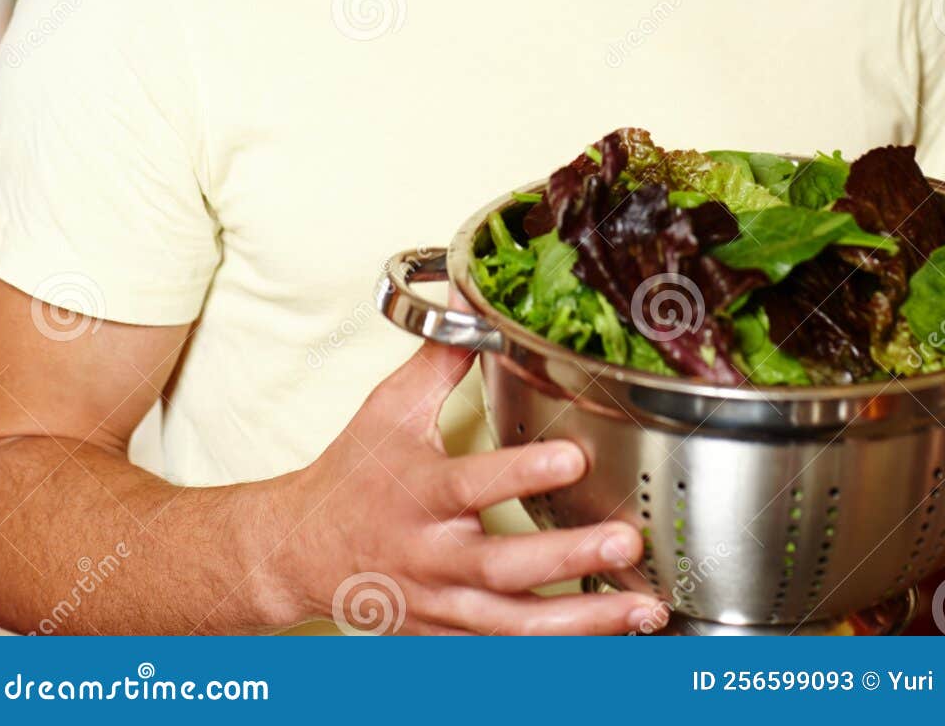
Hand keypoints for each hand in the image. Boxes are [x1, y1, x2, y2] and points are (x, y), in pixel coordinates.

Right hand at [264, 341, 668, 634]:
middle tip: (625, 541)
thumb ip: (441, 356)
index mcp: (417, 495)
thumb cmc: (353, 474)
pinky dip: (562, 646)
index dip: (522, 475)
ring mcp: (443, 604)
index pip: (472, 484)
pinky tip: (614, 636)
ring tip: (642, 609)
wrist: (302, 551)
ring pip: (516, 625)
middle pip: (503, 567)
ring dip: (583, 620)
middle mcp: (431, 557)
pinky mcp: (451, 634)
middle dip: (569, 558)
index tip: (572, 458)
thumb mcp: (390, 408)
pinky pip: (511, 650)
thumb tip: (467, 294)